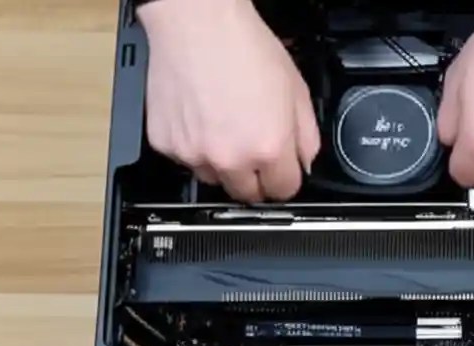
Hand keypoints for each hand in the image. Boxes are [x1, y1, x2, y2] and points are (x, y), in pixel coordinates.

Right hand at [138, 0, 318, 202]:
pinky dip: (193, 146)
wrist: (196, 23)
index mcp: (268, 148)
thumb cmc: (243, 47)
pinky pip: (185, 159)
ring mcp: (193, 153)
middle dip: (255, 177)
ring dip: (222, 164)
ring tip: (224, 126)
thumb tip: (305, 162)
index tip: (282, 172)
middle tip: (252, 148)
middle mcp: (230, 157)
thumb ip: (307, 136)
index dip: (286, 180)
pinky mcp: (165, 144)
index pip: (284, 192)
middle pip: (247, 195)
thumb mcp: (297, 91)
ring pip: (214, 179)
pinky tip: (201, 117)